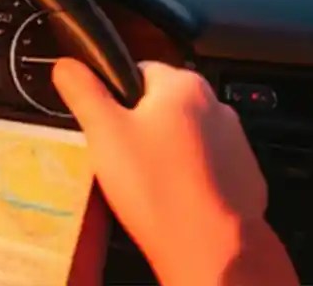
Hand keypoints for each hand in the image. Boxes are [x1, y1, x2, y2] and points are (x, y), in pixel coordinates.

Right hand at [54, 59, 296, 285]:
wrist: (212, 247)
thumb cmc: (155, 185)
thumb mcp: (105, 134)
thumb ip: (84, 92)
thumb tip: (67, 65)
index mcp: (182, 83)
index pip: (138, 71)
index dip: (116, 99)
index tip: (107, 130)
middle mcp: (215, 103)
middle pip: (163, 106)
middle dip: (141, 129)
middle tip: (122, 161)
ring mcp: (236, 140)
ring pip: (185, 136)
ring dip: (167, 152)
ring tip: (149, 185)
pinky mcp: (245, 173)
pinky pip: (207, 166)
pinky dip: (190, 176)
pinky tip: (175, 198)